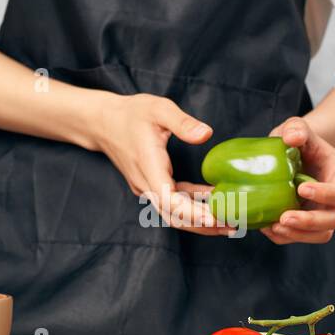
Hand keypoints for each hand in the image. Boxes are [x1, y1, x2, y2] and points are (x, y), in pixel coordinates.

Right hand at [93, 93, 228, 234]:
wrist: (102, 122)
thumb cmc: (130, 114)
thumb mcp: (158, 108)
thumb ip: (183, 122)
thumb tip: (206, 134)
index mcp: (148, 167)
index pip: (169, 200)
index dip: (191, 212)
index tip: (213, 219)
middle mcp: (146, 184)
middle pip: (174, 216)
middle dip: (202, 225)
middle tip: (232, 226)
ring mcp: (146, 188)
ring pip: (173, 214)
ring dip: (199, 220)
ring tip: (228, 221)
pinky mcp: (150, 186)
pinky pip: (171, 203)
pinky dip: (191, 206)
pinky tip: (212, 200)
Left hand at [262, 117, 334, 244]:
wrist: (292, 154)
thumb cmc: (298, 140)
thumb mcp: (297, 127)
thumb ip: (297, 128)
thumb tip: (293, 138)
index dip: (326, 194)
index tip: (301, 189)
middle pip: (334, 220)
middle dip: (310, 222)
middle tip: (284, 217)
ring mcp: (323, 213)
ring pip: (320, 235)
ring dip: (298, 234)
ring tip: (274, 226)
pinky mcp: (306, 224)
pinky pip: (300, 237)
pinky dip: (284, 236)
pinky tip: (267, 227)